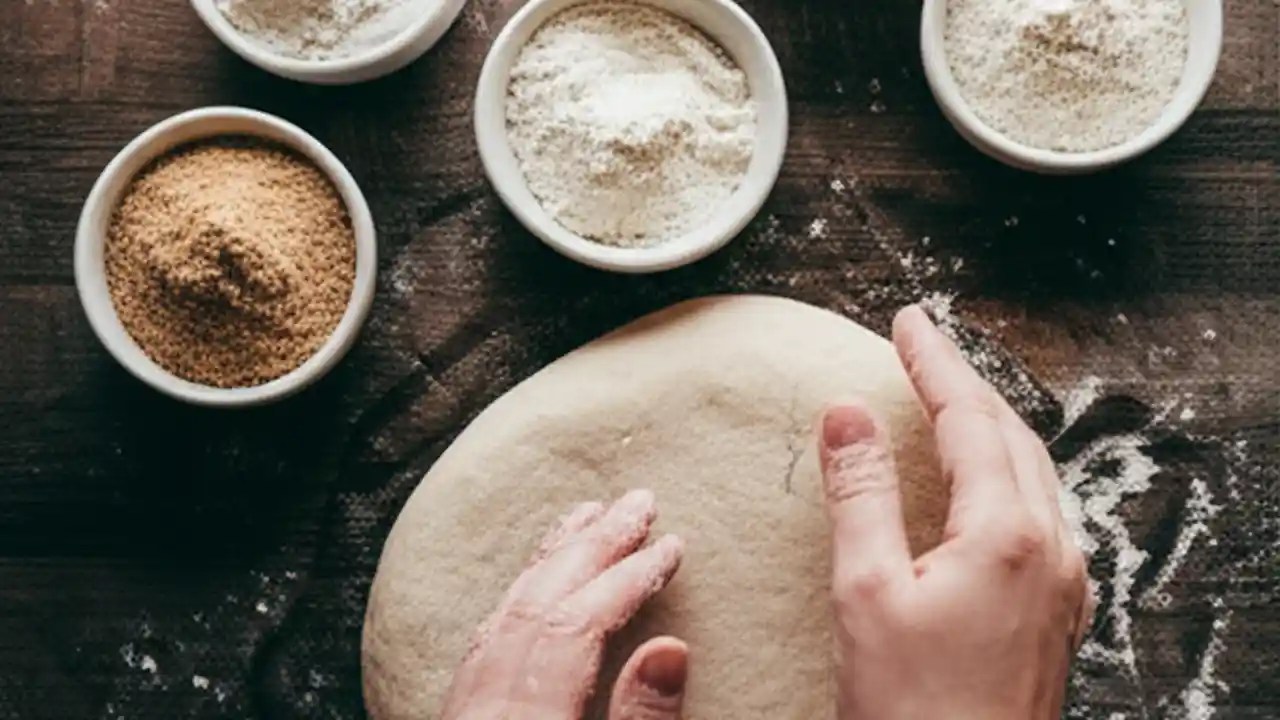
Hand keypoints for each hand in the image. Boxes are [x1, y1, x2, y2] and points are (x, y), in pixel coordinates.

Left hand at [442, 490, 687, 719]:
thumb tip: (668, 649)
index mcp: (526, 719)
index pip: (577, 626)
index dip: (627, 580)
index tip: (669, 547)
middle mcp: (484, 707)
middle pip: (535, 605)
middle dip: (590, 548)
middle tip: (636, 503)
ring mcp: (462, 714)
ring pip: (501, 617)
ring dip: (550, 562)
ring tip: (587, 519)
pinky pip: (483, 642)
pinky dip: (519, 598)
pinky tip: (536, 585)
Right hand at [819, 306, 1093, 719]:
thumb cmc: (913, 708)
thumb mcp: (867, 592)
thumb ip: (861, 495)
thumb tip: (846, 415)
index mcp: (1006, 533)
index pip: (969, 418)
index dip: (934, 362)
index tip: (907, 321)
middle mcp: (1049, 548)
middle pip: (1011, 435)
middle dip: (965, 383)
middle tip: (922, 346)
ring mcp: (1061, 582)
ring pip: (1031, 472)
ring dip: (989, 425)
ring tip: (949, 397)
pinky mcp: (1055, 612)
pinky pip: (1037, 513)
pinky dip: (1003, 472)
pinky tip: (980, 481)